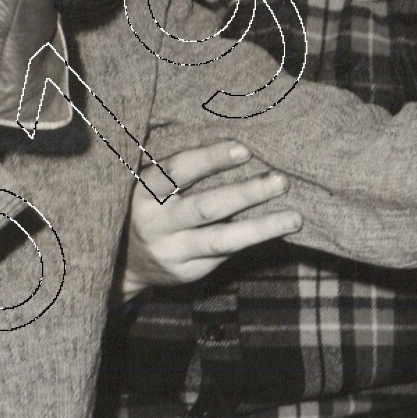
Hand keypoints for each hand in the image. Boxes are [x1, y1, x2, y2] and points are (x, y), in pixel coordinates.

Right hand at [121, 140, 302, 298]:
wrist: (122, 261)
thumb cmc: (149, 205)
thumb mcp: (152, 184)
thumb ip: (180, 169)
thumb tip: (239, 145)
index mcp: (144, 191)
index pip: (179, 171)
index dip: (212, 158)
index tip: (245, 149)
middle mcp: (156, 223)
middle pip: (206, 207)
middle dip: (246, 194)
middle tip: (281, 180)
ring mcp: (172, 251)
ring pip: (221, 240)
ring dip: (261, 228)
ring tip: (294, 218)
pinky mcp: (187, 272)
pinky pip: (224, 255)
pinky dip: (252, 240)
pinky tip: (278, 230)